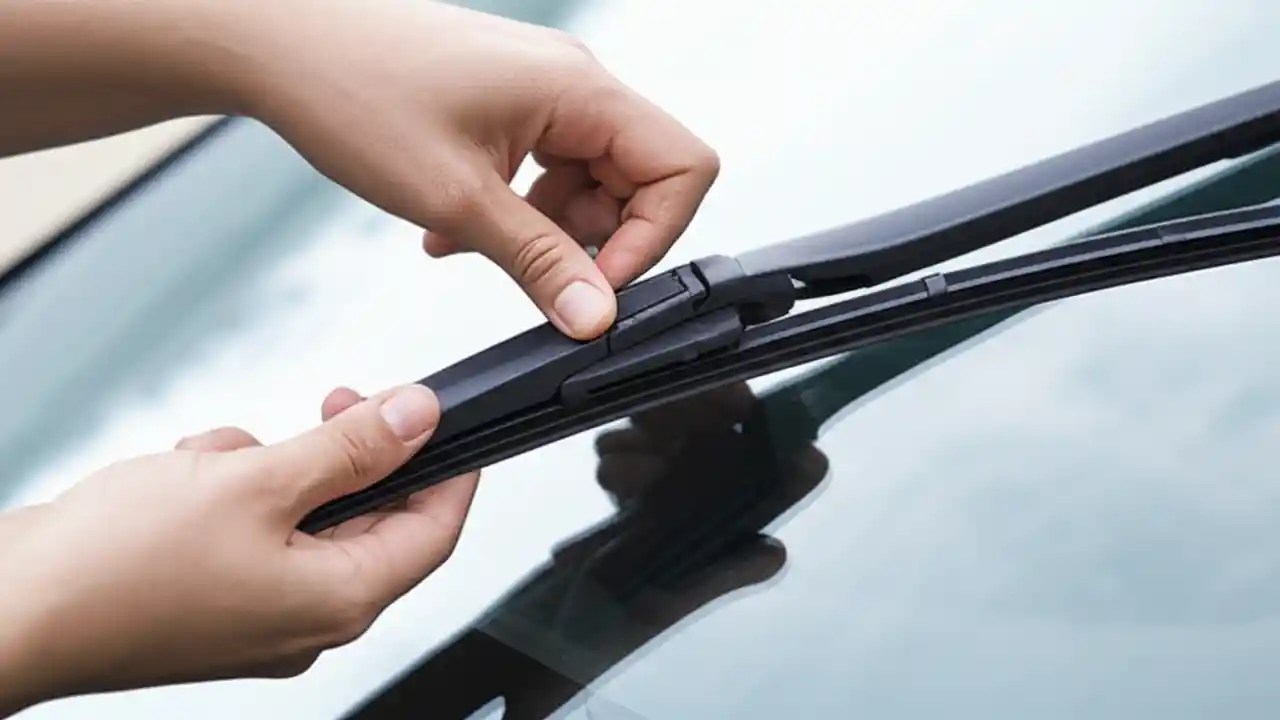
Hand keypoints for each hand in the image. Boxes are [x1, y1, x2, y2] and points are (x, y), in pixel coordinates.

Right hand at [0, 383, 477, 713]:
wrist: (10, 611)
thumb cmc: (117, 566)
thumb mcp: (254, 483)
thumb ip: (349, 449)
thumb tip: (422, 417)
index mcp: (338, 602)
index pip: (435, 532)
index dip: (452, 470)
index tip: (450, 418)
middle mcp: (307, 617)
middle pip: (369, 519)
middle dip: (345, 456)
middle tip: (334, 404)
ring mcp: (260, 610)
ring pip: (305, 510)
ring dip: (272, 466)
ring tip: (216, 461)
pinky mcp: (216, 594)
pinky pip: (255, 524)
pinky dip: (230, 489)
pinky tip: (184, 480)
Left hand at [235, 0, 719, 338]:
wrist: (280, 39)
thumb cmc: (356, 92)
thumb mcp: (458, 199)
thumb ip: (540, 262)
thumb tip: (597, 317)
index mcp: (580, 90)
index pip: (682, 168)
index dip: (655, 238)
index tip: (598, 287)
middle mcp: (574, 82)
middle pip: (641, 178)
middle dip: (595, 240)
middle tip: (535, 276)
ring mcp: (543, 89)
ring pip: (591, 180)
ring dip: (547, 230)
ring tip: (472, 245)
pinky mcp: (512, 101)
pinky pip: (548, 167)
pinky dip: (517, 208)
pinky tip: (456, 230)